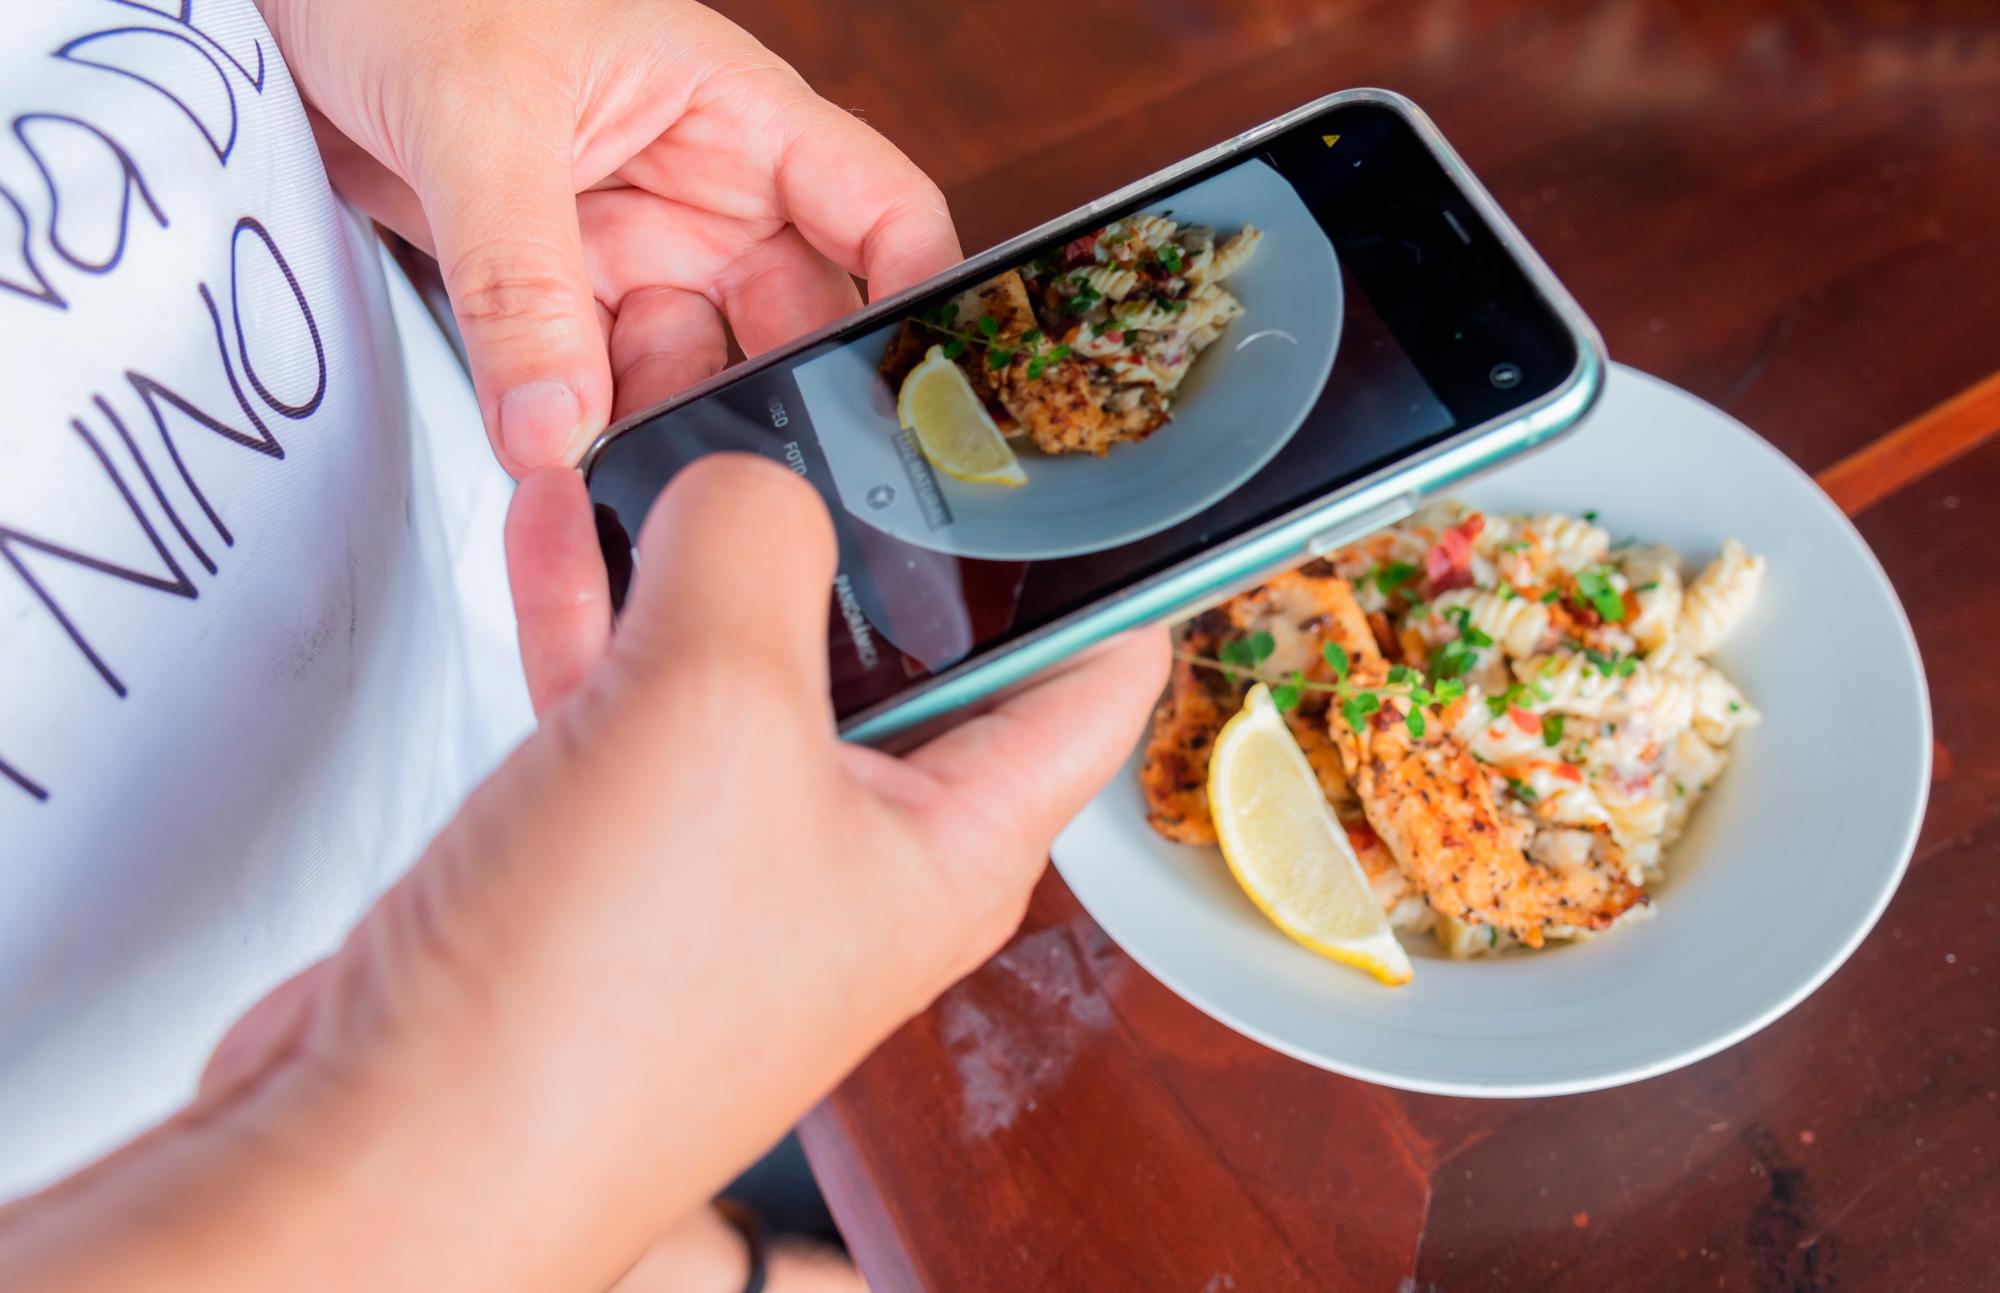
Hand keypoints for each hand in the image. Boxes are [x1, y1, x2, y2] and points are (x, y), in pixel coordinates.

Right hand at [0, 457, 1165, 1292]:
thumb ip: (753, 544)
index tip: (1092, 445)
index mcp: (955, 841)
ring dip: (698, 547)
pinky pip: (627, 700)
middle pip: (906, 644)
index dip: (1111, 551)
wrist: (389, 1154)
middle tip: (838, 396)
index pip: (1094, 674)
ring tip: (674, 425)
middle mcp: (857, 852)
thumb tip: (745, 480)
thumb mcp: (712, 708)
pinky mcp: (613, 860)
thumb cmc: (590, 1011)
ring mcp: (731, 857)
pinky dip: (597, 608)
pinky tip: (561, 519)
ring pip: (744, 660)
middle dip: (861, 517)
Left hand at [257, 0, 959, 470]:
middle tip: (739, 479)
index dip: (921, 305)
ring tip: (625, 480)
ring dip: (664, 432)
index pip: (880, 215)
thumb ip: (523, 282)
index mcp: (736, 115)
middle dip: (775, 404)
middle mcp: (701, 192)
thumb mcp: (476, 113)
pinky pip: (590, 388)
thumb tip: (560, 431)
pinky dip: (578, 434)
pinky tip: (563, 467)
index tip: (919, 405)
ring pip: (689, 373)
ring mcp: (627, 250)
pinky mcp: (548, 299)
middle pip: (792, 326)